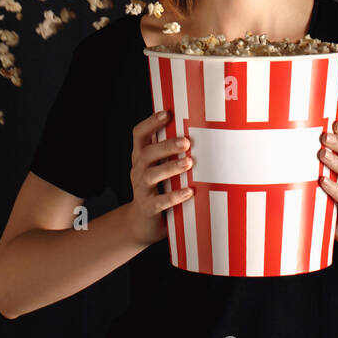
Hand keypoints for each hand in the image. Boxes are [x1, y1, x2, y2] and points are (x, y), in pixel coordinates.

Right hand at [127, 109, 192, 247]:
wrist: (141, 223)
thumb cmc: (157, 189)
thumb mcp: (158, 168)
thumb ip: (170, 153)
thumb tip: (199, 132)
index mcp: (140, 157)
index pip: (139, 134)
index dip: (151, 122)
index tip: (167, 113)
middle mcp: (138, 170)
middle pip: (146, 153)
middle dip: (166, 145)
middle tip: (186, 141)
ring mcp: (141, 190)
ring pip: (152, 175)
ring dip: (171, 167)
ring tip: (189, 163)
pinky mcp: (148, 208)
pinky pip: (160, 202)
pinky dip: (174, 196)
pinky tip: (189, 191)